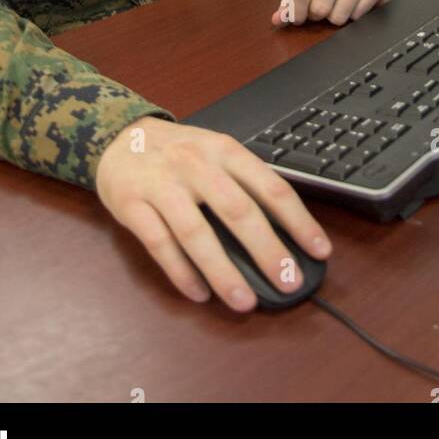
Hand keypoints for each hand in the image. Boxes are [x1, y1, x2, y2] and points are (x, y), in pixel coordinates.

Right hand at [95, 115, 331, 310]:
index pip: (270, 186)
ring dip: (222, 271)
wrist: (119, 137)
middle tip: (288, 281)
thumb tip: (283, 233)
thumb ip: (243, 184)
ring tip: (243, 301)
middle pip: (237, 210)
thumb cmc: (177, 152)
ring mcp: (162, 185)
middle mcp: (195, 164)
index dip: (298, 220)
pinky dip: (181, 272)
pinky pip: (159, 244)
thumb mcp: (215, 152)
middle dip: (267, 250)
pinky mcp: (132, 205)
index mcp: (223, 150)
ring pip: (196, 233)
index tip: (319, 250)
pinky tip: (199, 293)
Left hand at [271, 0, 386, 27]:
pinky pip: (358, 16)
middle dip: (314, 14)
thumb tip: (278, 20)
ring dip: (332, 16)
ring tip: (333, 1)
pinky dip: (350, 14)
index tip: (297, 16)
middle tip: (316, 7)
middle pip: (320, 8)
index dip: (295, 13)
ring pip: (340, 16)